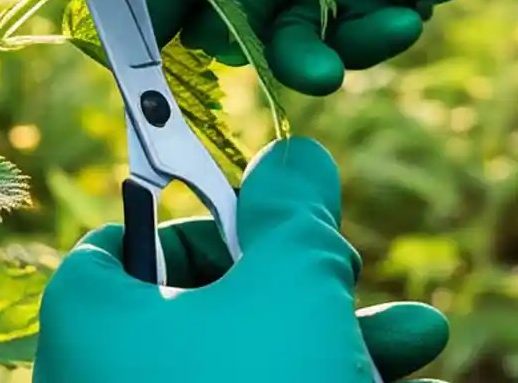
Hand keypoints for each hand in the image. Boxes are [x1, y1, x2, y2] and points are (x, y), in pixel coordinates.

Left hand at [34, 137, 448, 381]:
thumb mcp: (287, 286)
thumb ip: (292, 214)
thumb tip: (297, 155)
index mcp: (96, 311)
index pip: (138, 231)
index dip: (213, 209)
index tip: (282, 211)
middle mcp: (110, 373)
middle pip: (214, 303)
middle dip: (313, 286)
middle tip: (364, 278)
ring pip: (253, 365)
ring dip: (342, 347)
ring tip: (421, 342)